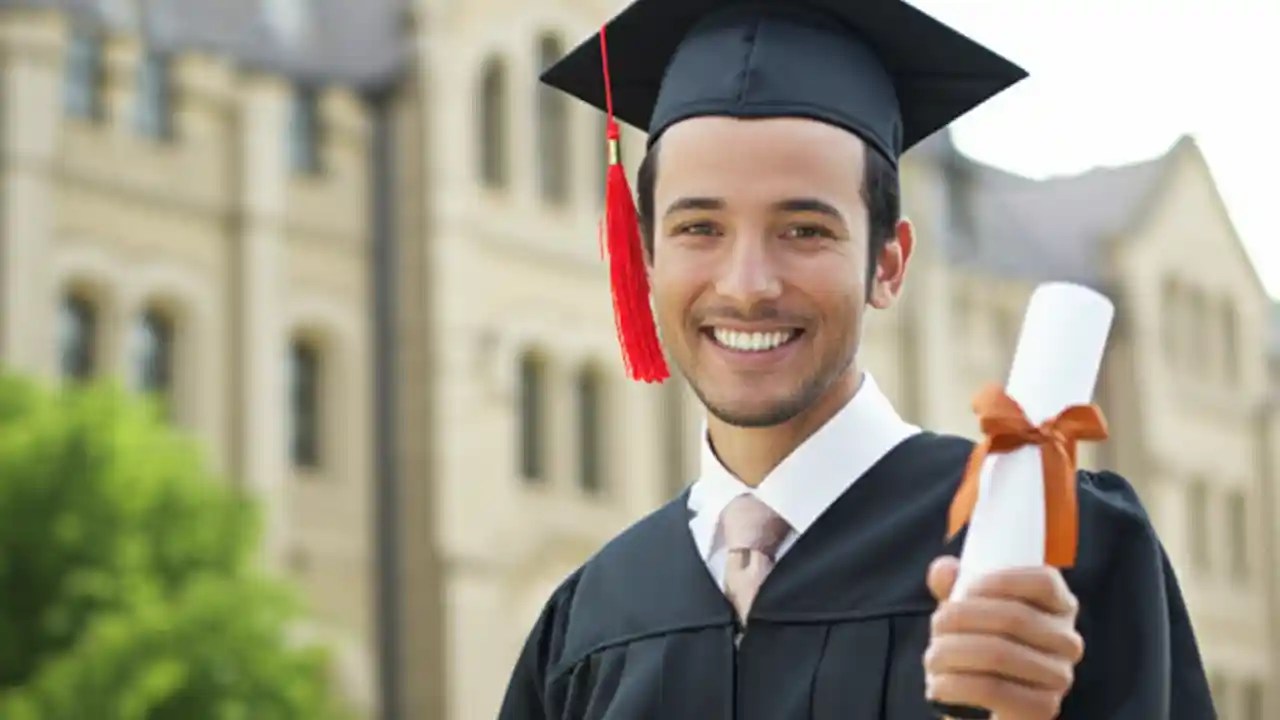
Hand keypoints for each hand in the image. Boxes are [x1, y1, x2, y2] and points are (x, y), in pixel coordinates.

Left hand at [923, 556, 1083, 719]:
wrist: (986, 705)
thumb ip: (957, 587)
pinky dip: (955, 684)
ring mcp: (1059, 676)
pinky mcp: (1043, 709)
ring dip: (952, 651)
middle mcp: (1067, 641)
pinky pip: (993, 690)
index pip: (1043, 581)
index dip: (998, 580)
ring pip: (999, 653)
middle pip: (1014, 617)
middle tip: (935, 625)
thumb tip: (943, 570)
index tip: (962, 591)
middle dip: (961, 617)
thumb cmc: (980, 647)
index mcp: (1060, 606)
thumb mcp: (970, 612)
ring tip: (932, 657)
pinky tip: (938, 684)